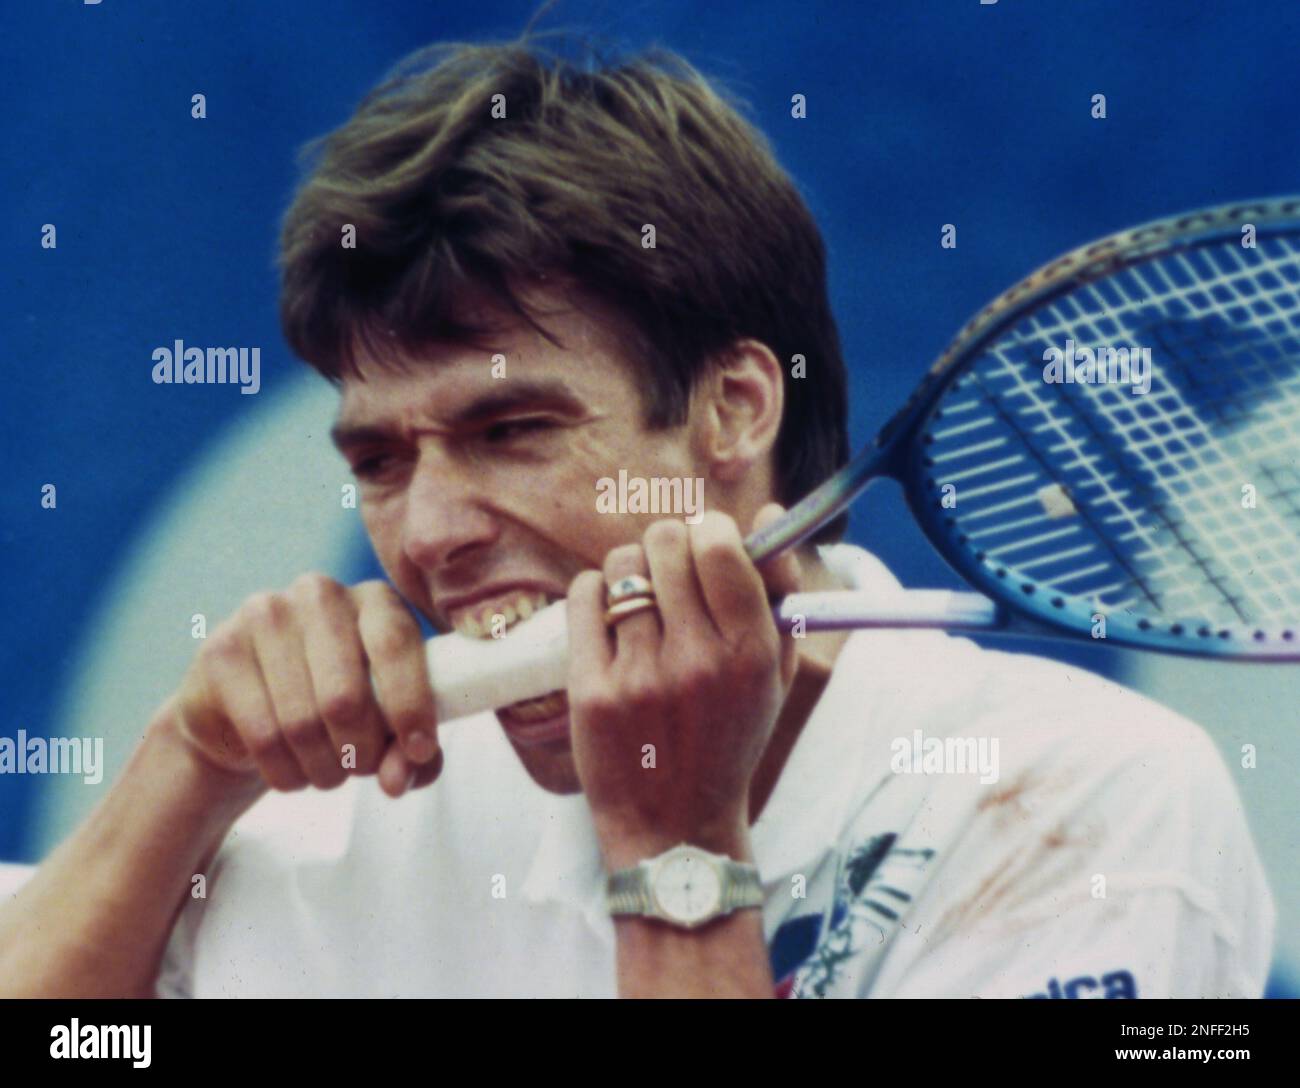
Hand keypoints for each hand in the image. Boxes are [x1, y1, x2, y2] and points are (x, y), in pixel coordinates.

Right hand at [170, 575, 442, 798]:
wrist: (247, 712)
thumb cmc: (338, 713)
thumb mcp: (389, 730)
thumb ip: (413, 756)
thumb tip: (397, 780)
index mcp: (374, 599)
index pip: (395, 645)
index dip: (412, 704)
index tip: (419, 750)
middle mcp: (319, 595)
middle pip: (346, 696)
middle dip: (361, 752)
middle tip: (361, 770)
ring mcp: (264, 615)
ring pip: (303, 722)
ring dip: (323, 769)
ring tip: (326, 773)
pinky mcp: (222, 650)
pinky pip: (263, 734)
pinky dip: (285, 771)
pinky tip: (290, 770)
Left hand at [565, 505, 800, 868]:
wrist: (677, 826)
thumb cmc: (730, 737)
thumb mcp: (774, 673)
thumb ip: (779, 591)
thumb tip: (766, 513)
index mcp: (750, 652)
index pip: (718, 545)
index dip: (709, 529)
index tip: (708, 544)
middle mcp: (696, 660)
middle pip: (665, 542)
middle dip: (668, 545)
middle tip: (671, 574)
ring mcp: (639, 675)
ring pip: (621, 565)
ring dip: (631, 571)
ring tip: (641, 603)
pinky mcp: (591, 689)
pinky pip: (583, 596)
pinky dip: (594, 593)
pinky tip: (609, 617)